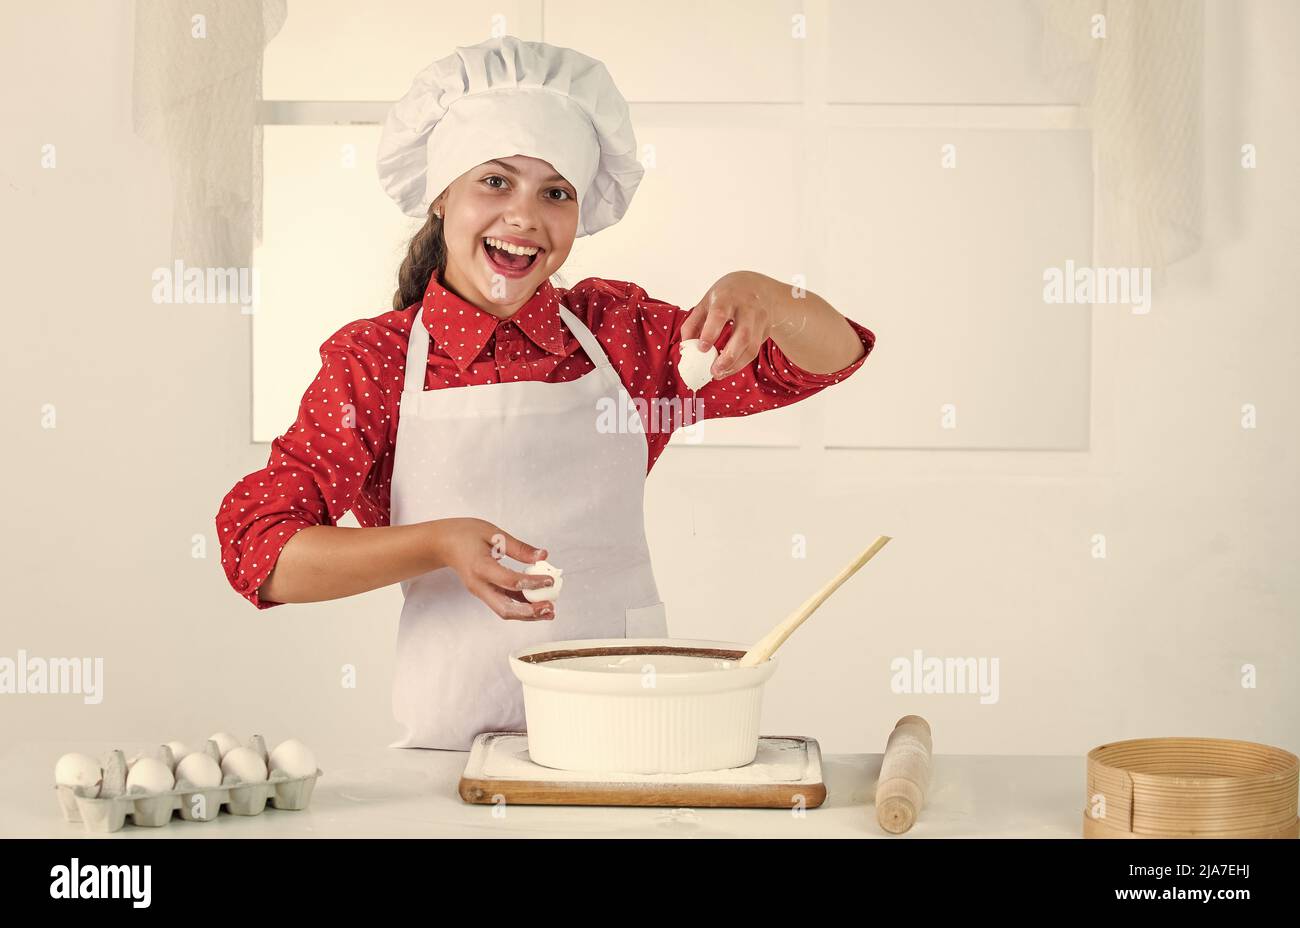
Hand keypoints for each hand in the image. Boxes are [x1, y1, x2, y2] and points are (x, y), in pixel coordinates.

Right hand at [430, 518, 555, 620]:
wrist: (442, 544)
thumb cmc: (465, 535)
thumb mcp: (493, 533)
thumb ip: (518, 547)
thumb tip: (543, 556)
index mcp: (480, 568)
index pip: (510, 581)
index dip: (532, 583)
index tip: (550, 580)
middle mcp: (479, 585)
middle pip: (505, 609)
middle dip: (529, 612)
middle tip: (550, 608)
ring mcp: (481, 591)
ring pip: (505, 611)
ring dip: (527, 614)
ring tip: (549, 611)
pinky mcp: (484, 592)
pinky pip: (503, 603)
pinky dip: (521, 606)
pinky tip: (537, 602)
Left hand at [679, 271, 775, 379]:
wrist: (758, 286)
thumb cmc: (727, 295)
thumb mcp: (706, 301)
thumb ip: (693, 323)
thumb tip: (685, 348)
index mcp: (726, 297)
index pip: (719, 315)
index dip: (710, 333)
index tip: (702, 349)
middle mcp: (747, 307)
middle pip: (742, 335)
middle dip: (728, 357)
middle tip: (714, 371)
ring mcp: (760, 318)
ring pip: (752, 347)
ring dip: (736, 364)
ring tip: (720, 373)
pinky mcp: (767, 329)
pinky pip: (755, 350)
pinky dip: (742, 362)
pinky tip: (729, 367)